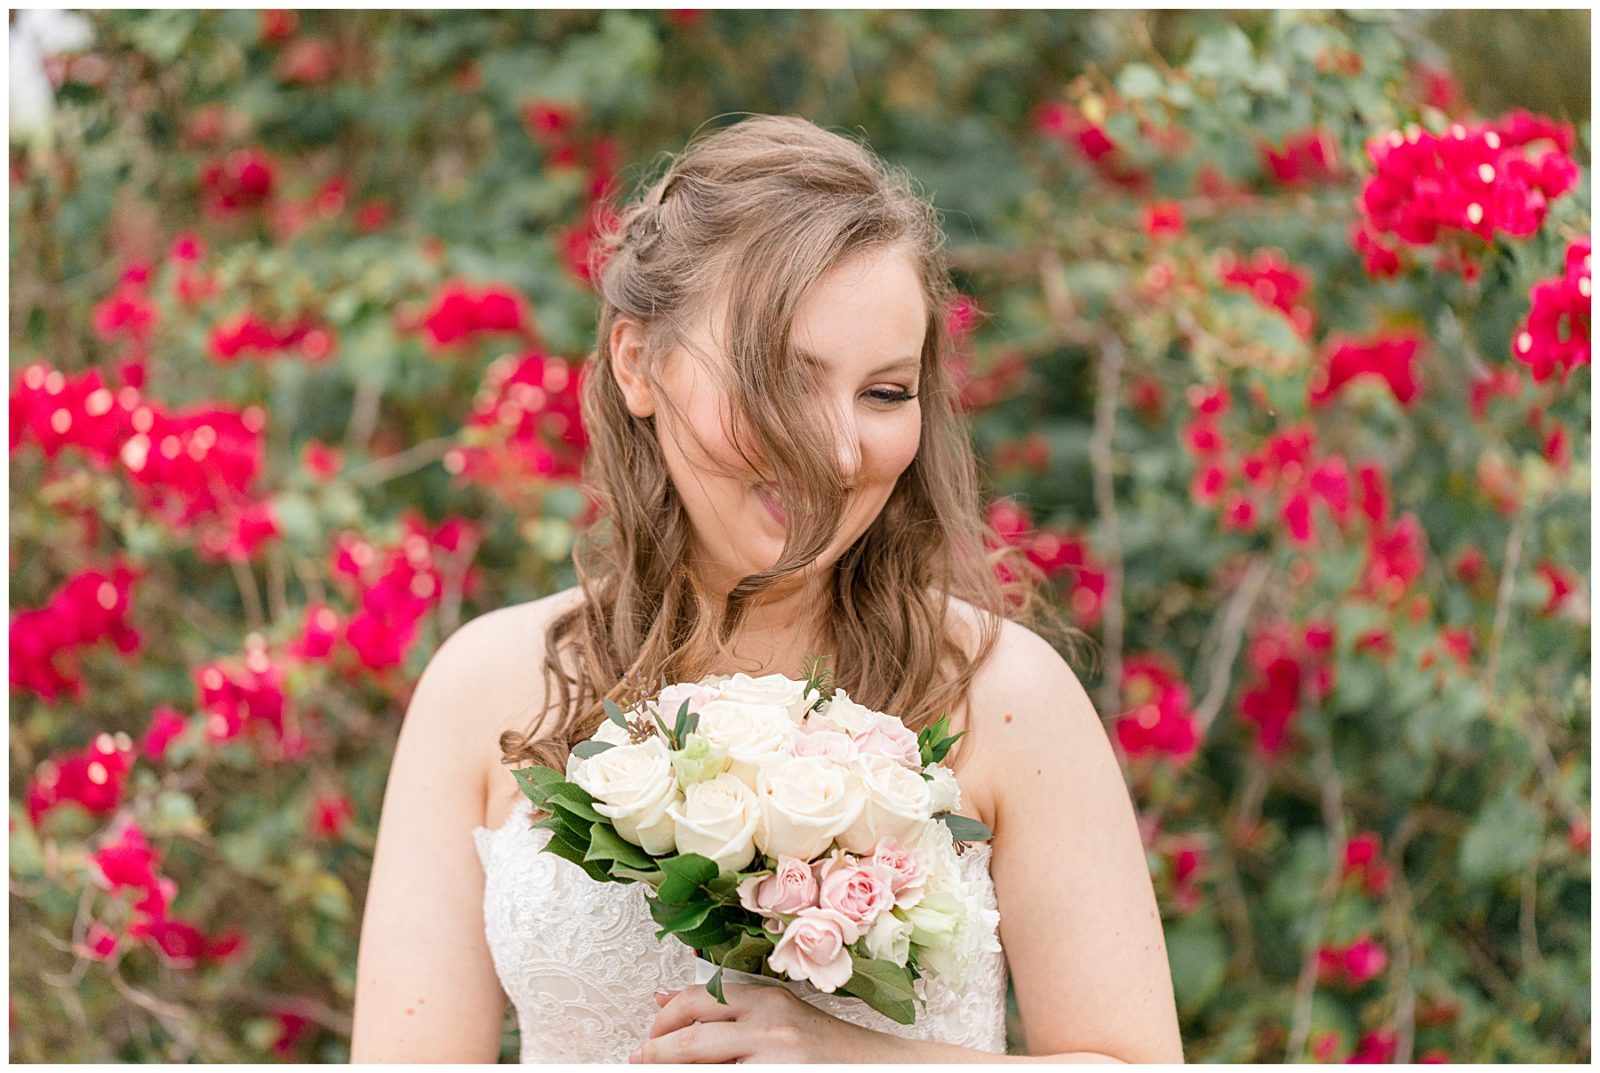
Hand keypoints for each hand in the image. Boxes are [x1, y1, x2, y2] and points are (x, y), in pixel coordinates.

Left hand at [629, 984, 906, 1063]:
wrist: (878, 1068)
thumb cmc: (824, 1049)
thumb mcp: (778, 1016)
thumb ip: (727, 1007)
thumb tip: (664, 999)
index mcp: (766, 1000)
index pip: (698, 1001)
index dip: (662, 1023)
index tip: (646, 1040)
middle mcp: (770, 1027)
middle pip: (692, 1041)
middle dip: (656, 1056)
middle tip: (639, 1063)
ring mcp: (776, 1061)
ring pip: (704, 1069)